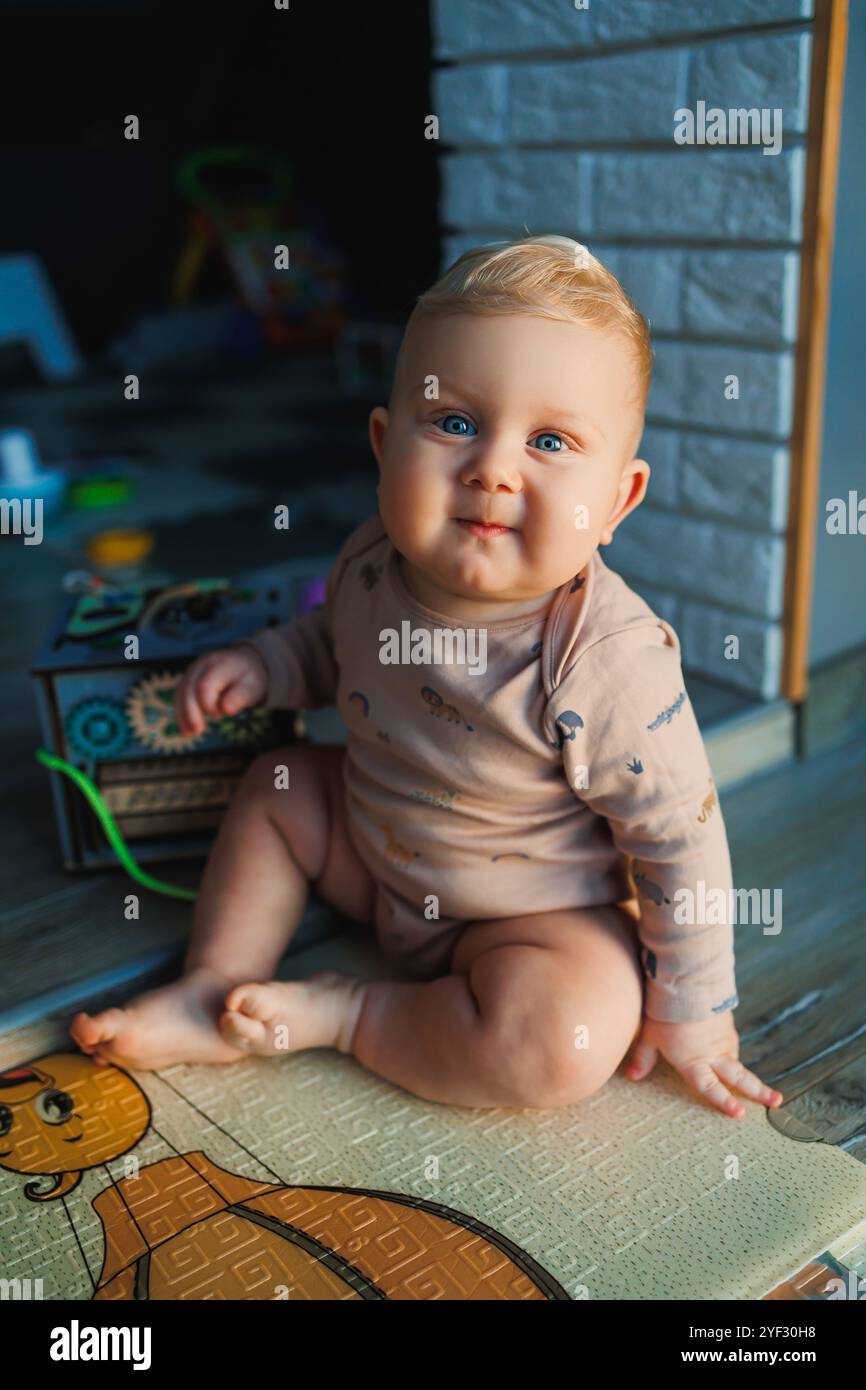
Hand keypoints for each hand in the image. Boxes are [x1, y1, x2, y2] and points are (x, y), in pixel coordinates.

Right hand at [174, 646, 268, 736]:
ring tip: (188, 733)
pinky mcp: (189, 679)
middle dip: (191, 711)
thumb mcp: (254, 687)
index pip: (206, 685)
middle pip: (189, 688)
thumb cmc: (250, 678)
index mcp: (221, 665)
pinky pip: (180, 695)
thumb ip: (241, 697)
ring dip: (183, 714)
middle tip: (198, 730)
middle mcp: (203, 665)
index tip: (219, 716)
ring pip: (181, 691)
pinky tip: (186, 728)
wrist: (247, 664)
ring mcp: (194, 670)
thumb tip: (226, 709)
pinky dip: (181, 712)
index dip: (208, 704)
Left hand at [624, 1013, 782, 1119]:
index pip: (711, 1088)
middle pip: (740, 1077)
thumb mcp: (648, 1036)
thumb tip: (632, 1077)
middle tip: (777, 1101)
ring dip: (746, 1072)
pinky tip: (728, 1050)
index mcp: (694, 1061)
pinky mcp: (726, 1021)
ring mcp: (723, 1036)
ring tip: (755, 1085)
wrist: (685, 981)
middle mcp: (713, 1053)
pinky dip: (732, 1050)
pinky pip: (731, 1041)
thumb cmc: (664, 1011)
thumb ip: (643, 1058)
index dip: (724, 1102)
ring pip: (736, 1059)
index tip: (740, 1114)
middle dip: (759, 1091)